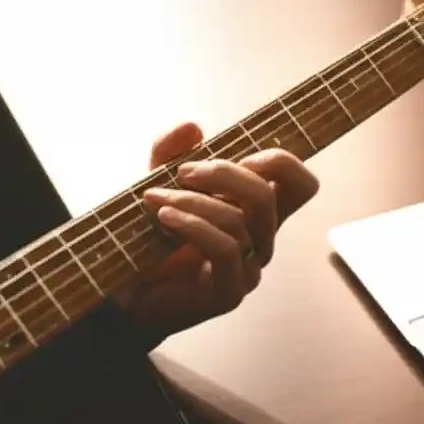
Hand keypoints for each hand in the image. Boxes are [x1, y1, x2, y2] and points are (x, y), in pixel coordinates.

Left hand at [113, 122, 319, 342]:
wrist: (123, 297)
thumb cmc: (147, 243)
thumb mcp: (154, 183)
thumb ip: (169, 153)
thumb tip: (192, 126)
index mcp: (255, 215)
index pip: (300, 186)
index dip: (281, 163)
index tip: (239, 155)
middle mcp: (259, 242)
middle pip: (268, 196)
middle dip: (223, 174)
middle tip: (184, 171)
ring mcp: (247, 270)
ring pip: (239, 221)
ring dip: (192, 201)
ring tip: (153, 198)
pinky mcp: (228, 294)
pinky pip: (225, 250)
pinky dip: (192, 225)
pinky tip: (164, 217)